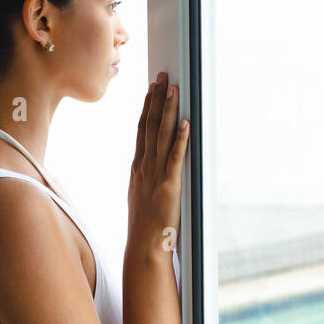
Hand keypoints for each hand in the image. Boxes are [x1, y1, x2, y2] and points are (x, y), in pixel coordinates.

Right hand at [127, 71, 189, 253]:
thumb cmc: (145, 225)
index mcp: (138, 168)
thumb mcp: (140, 195)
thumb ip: (145, 176)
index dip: (147, 107)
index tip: (151, 88)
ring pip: (161, 136)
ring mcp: (155, 175)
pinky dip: (181, 140)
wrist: (144, 247)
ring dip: (168, 111)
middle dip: (157, 99)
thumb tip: (148, 165)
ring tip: (173, 89)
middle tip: (163, 77)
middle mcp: (144, 167)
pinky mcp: (169, 186)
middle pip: (150, 126)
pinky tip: (186, 123)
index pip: (142, 130)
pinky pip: (175, 158)